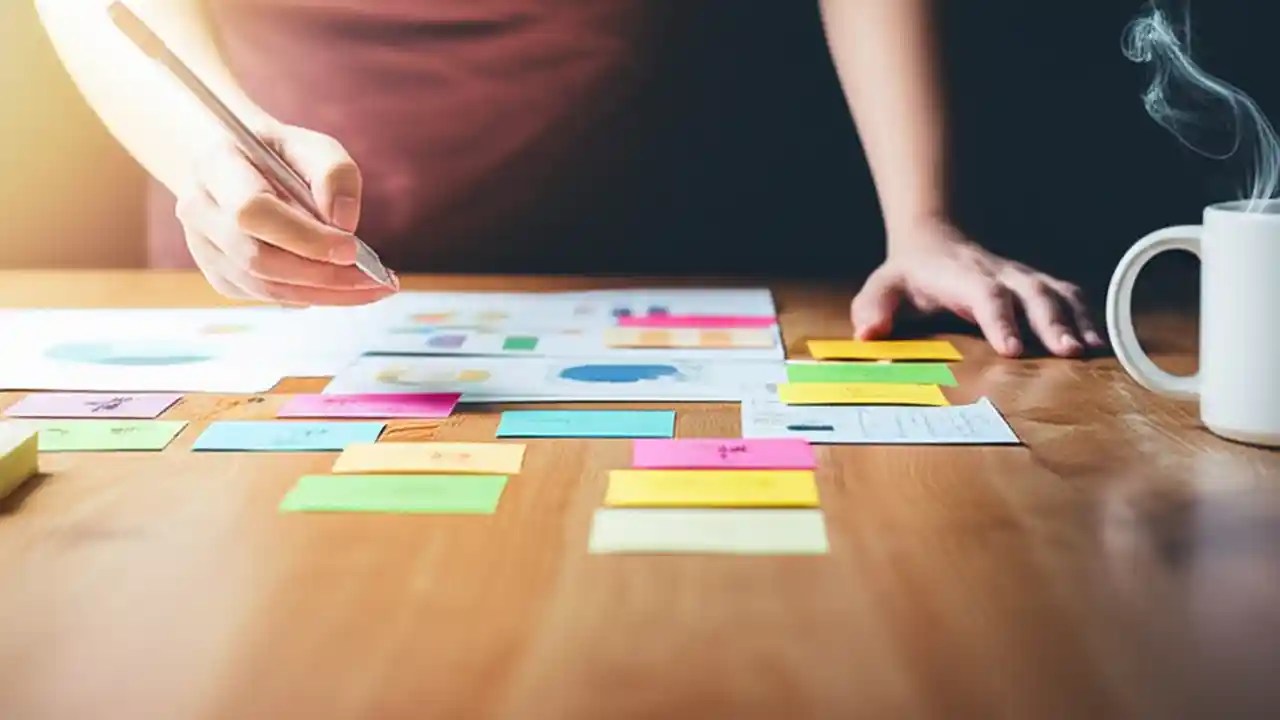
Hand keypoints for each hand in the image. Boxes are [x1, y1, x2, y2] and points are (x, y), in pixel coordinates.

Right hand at [175, 124, 396, 305]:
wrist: (234, 165)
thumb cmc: (278, 154)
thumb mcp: (311, 145)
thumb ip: (334, 173)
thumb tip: (345, 224)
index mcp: (216, 165)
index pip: (253, 211)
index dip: (303, 237)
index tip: (352, 249)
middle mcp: (199, 209)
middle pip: (257, 258)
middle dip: (321, 274)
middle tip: (373, 278)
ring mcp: (203, 246)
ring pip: (262, 286)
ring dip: (322, 294)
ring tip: (369, 288)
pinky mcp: (218, 273)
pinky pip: (265, 296)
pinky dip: (309, 297)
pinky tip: (341, 288)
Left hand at [851, 218, 1103, 357]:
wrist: (934, 239)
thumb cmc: (909, 274)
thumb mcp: (882, 286)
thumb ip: (873, 307)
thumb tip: (868, 333)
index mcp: (963, 277)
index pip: (987, 296)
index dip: (1001, 320)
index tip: (1012, 349)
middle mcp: (1000, 274)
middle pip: (1033, 293)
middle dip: (1052, 322)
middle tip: (1069, 352)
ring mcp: (1023, 278)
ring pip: (1058, 293)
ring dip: (1078, 320)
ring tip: (1093, 350)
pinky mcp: (1038, 285)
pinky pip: (1070, 296)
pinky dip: (1089, 315)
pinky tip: (1103, 341)